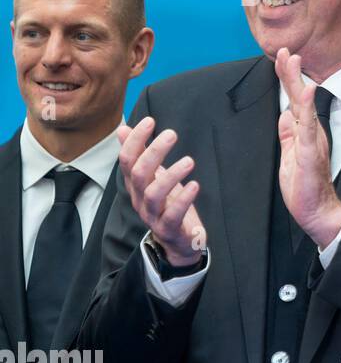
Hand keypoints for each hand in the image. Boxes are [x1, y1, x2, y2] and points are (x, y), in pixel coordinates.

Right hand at [117, 117, 206, 266]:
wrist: (178, 241)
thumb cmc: (167, 204)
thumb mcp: (153, 177)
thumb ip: (139, 154)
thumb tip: (123, 129)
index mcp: (136, 185)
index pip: (127, 160)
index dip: (135, 140)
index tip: (149, 121)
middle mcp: (140, 199)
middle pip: (139, 174)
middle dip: (153, 152)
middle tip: (171, 134)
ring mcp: (153, 215)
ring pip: (154, 194)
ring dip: (171, 175)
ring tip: (189, 161)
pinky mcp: (169, 229)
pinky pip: (173, 215)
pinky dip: (184, 199)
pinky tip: (195, 185)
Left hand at [275, 48, 340, 247]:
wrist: (318, 213)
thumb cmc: (304, 188)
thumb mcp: (289, 157)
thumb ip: (287, 135)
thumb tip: (283, 115)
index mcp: (304, 133)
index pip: (294, 101)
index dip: (288, 79)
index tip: (282, 58)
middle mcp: (311, 132)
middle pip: (300, 96)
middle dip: (291, 72)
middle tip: (286, 49)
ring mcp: (313, 141)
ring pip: (304, 106)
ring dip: (298, 82)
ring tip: (293, 61)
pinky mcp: (311, 152)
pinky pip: (309, 127)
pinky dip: (308, 107)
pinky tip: (308, 91)